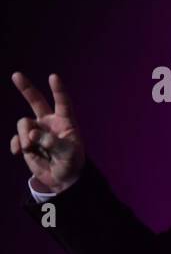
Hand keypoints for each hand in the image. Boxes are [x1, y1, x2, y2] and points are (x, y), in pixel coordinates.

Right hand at [10, 72, 85, 194]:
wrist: (62, 179)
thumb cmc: (71, 163)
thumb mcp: (68, 154)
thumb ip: (51, 142)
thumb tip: (31, 134)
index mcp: (65, 122)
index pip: (62, 103)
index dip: (58, 90)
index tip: (53, 77)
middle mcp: (50, 123)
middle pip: (36, 101)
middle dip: (26, 88)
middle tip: (16, 75)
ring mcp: (36, 131)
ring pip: (23, 123)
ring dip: (24, 135)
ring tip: (30, 148)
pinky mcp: (27, 142)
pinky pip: (17, 138)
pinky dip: (16, 145)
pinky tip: (20, 153)